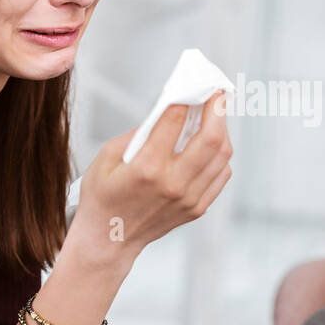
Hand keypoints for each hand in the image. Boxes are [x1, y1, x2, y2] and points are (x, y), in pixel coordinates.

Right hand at [71, 93, 232, 262]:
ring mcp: (189, 198)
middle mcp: (173, 183)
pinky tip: (211, 145)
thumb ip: (139, 132)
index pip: (175, 121)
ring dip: (222, 130)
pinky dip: (220, 155)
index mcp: (147, 167)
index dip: (186, 97)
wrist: (109, 240)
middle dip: (217, 108)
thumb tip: (169, 109)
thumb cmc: (103, 196)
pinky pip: (220, 175)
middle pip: (211, 137)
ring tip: (215, 116)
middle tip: (217, 94)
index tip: (191, 85)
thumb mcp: (107, 156)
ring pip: (222, 155)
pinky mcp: (197, 208)